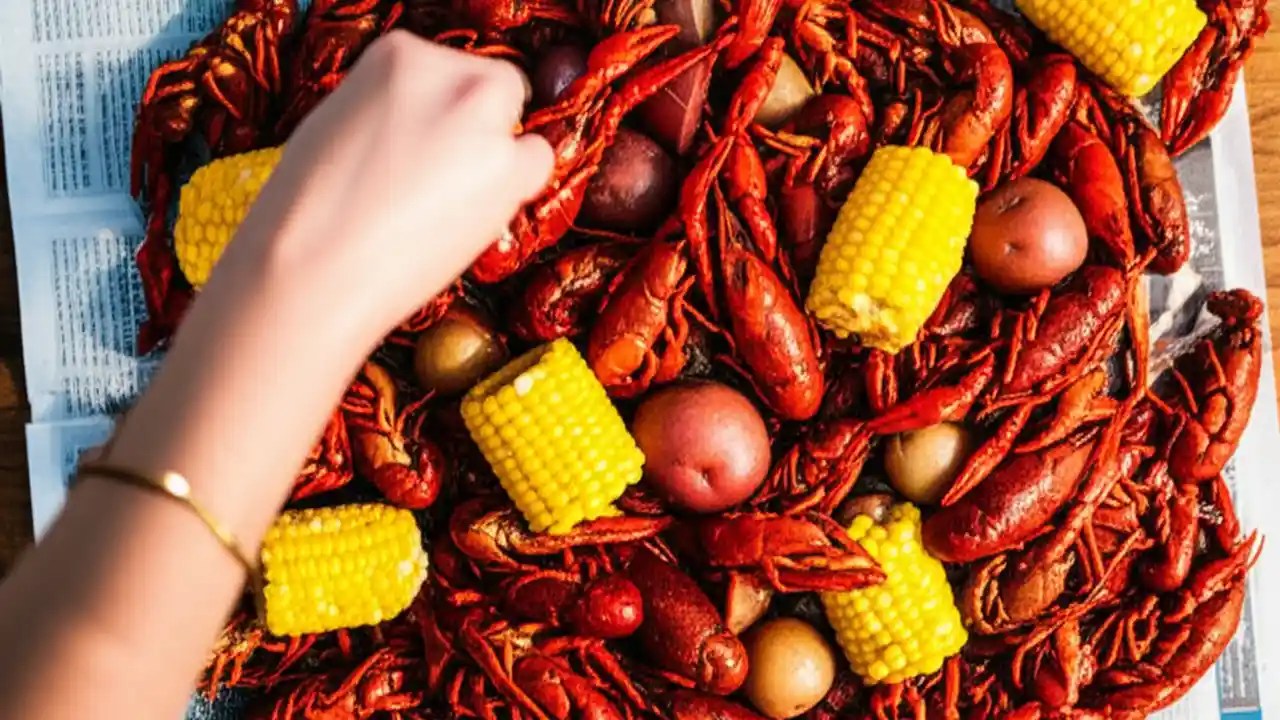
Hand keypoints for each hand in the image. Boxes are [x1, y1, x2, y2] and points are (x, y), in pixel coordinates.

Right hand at [101, 32, 555, 540]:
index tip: (418, 165)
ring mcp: (481, 116)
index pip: (441, 70)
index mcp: (387, 59)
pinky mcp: (507, 169)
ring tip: (436, 224)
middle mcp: (442, 70)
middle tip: (431, 197)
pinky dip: (508, 204)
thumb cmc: (290, 235)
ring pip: (517, 133)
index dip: (436, 127)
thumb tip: (400, 145)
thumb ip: (374, 134)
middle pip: (491, 90)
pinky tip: (457, 237)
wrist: (299, 288)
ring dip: (493, 173)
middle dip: (472, 139)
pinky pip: (536, 173)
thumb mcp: (326, 159)